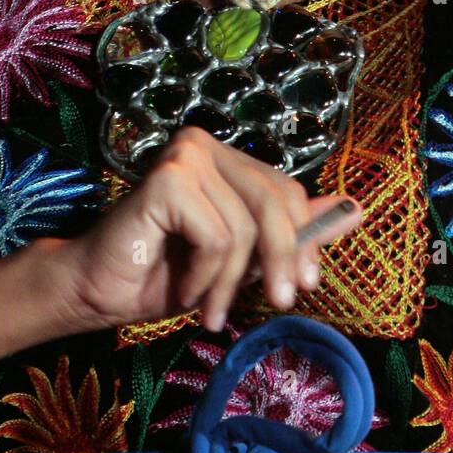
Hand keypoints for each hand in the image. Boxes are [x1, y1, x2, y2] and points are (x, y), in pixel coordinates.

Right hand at [57, 127, 363, 332]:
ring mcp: (185, 154)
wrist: (96, 291)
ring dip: (230, 282)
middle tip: (281, 304)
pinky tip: (182, 287)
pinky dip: (205, 275)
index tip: (302, 287)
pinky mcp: (168, 177)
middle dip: (281, 260)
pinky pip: (218, 236)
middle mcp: (204, 144)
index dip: (301, 239)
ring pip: (246, 228)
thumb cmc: (164, 274)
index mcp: (224, 157)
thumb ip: (292, 232)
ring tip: (207, 308)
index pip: (286, 189)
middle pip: (274, 201)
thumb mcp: (242, 259)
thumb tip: (356, 208)